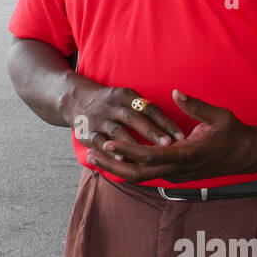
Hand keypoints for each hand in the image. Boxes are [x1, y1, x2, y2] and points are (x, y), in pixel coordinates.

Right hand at [62, 81, 184, 159]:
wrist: (75, 100)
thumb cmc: (111, 104)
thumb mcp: (128, 99)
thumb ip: (147, 111)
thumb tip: (173, 129)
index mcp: (126, 96)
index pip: (150, 108)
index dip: (165, 122)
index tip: (181, 136)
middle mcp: (112, 106)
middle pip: (135, 118)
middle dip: (152, 132)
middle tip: (169, 145)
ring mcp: (98, 118)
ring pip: (118, 131)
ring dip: (133, 144)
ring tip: (148, 156)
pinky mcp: (87, 131)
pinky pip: (99, 141)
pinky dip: (110, 151)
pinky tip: (122, 161)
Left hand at [91, 89, 256, 182]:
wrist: (246, 156)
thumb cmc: (234, 134)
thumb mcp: (219, 117)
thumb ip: (196, 106)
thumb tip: (177, 93)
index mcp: (186, 155)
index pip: (150, 156)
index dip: (127, 150)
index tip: (108, 141)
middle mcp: (178, 169)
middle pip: (138, 173)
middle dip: (113, 164)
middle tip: (91, 154)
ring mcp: (176, 175)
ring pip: (140, 176)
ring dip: (117, 167)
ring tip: (95, 157)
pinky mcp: (175, 174)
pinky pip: (147, 173)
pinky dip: (129, 167)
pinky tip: (114, 159)